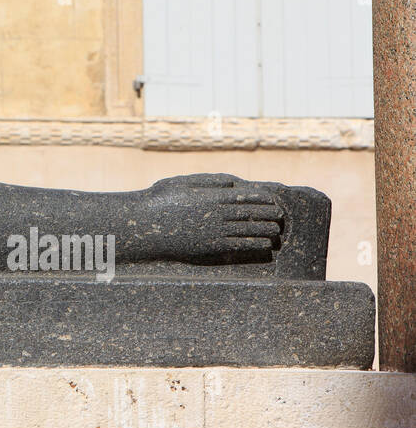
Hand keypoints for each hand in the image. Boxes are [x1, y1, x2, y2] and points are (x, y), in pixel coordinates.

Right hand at [140, 173, 283, 261]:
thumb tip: (234, 182)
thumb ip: (210, 180)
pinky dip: (255, 244)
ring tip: (277, 230)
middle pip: (251, 214)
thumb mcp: (182, 182)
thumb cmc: (161, 201)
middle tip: (281, 215)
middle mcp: (218, 215)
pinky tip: (264, 245)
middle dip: (269, 214)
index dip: (263, 199)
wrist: (145, 226)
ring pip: (249, 230)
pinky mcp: (211, 247)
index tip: (273, 200)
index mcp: (212, 197)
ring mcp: (216, 232)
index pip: (245, 197)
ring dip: (266, 230)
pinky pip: (240, 245)